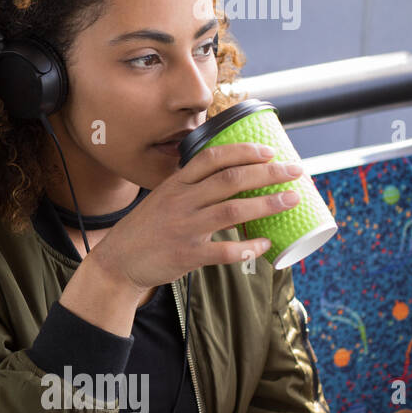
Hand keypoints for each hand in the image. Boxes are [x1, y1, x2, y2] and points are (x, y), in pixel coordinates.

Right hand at [92, 142, 304, 292]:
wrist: (116, 262)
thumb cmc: (144, 230)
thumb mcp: (161, 199)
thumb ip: (189, 188)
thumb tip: (226, 179)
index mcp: (175, 185)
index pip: (212, 158)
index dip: (243, 151)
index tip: (269, 151)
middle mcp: (181, 202)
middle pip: (230, 180)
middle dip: (267, 173)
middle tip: (294, 170)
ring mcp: (184, 228)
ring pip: (233, 211)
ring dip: (267, 204)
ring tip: (291, 200)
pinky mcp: (187, 255)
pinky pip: (225, 250)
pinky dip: (249, 247)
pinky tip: (266, 244)